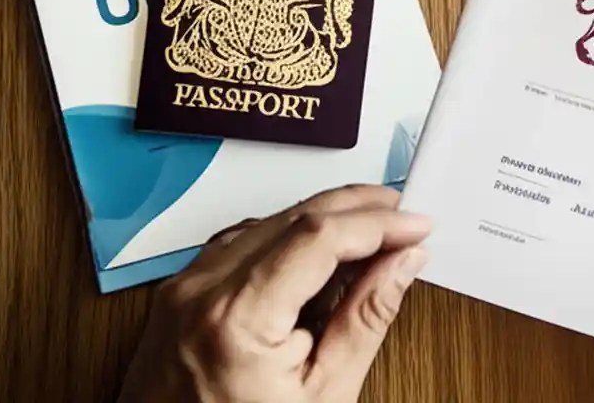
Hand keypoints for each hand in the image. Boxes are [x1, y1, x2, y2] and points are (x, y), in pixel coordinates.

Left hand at [118, 185, 431, 402]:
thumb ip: (366, 319)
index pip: (320, 237)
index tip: (414, 224)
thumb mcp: (323, 395)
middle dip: (357, 208)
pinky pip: (241, 242)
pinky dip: (286, 237)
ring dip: (324, 219)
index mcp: (238, 319)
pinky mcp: (179, 291)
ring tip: (371, 237)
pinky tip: (319, 253)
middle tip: (402, 217)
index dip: (376, 222)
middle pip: (294, 216)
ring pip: (268, 221)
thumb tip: (402, 263)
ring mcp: (183, 288)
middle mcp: (201, 291)